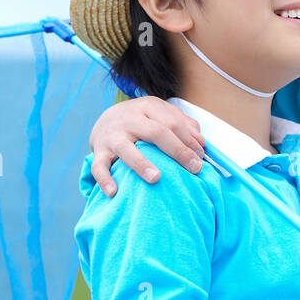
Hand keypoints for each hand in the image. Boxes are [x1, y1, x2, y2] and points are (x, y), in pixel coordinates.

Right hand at [88, 96, 205, 196]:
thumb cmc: (143, 121)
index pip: (173, 122)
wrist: (104, 121)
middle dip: (178, 151)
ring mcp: (113, 135)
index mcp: (148, 107)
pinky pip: (98, 166)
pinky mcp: (98, 151)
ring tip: (156, 178)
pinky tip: (114, 192)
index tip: (201, 157)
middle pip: (156, 132)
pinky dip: (104, 179)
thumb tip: (201, 144)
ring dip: (141, 164)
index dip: (190, 140)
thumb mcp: (162, 115)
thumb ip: (183, 125)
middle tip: (194, 168)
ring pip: (126, 148)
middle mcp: (130, 119)